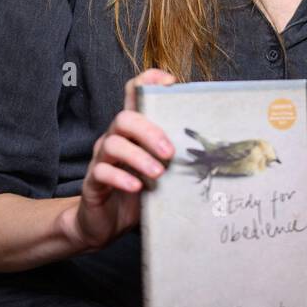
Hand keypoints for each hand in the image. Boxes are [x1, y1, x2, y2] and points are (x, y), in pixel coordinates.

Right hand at [70, 68, 176, 251]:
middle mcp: (114, 139)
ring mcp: (101, 159)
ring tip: (158, 174)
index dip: (147, 81)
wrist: (105, 225)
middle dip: (149, 131)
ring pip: (113, 143)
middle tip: (170, 152)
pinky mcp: (93, 182)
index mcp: (132, 132)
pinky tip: (136, 187)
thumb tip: (213, 153)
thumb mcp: (159, 171)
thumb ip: (175, 158)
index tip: (170, 82)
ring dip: (138, 156)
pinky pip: (102, 172)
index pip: (134, 95)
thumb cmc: (137, 193)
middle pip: (125, 118)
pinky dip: (121, 178)